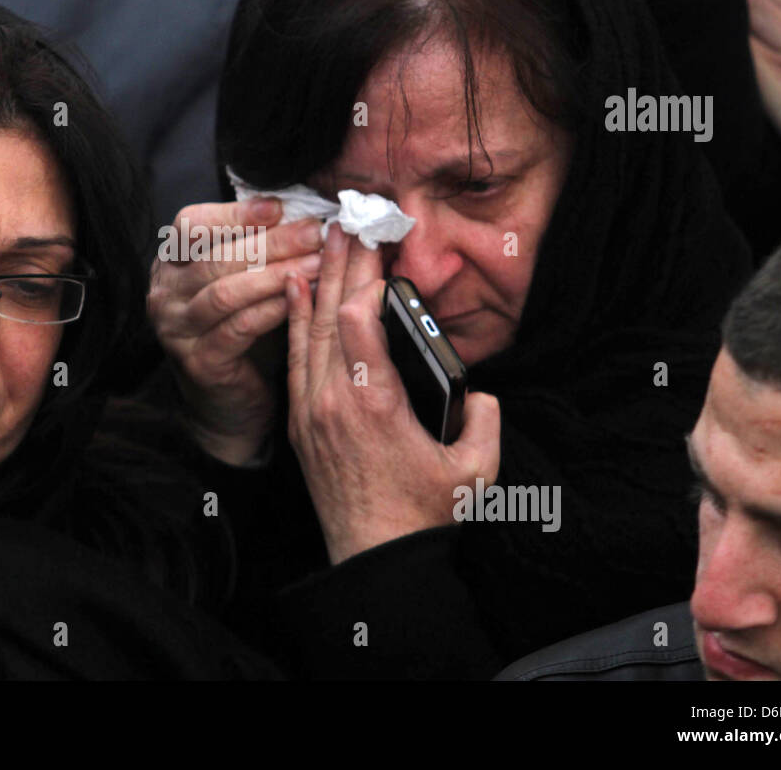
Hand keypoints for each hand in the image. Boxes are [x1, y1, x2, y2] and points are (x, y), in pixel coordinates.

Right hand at [148, 198, 324, 465]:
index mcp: (170, 265)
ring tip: (316, 264)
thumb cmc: (240, 334)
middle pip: (215, 257)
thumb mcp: (243, 283)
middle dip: (271, 242)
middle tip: (314, 233)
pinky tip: (299, 299)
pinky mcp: (198, 362)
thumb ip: (256, 250)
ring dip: (275, 274)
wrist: (228, 404)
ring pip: (225, 292)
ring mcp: (176, 330)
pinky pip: (237, 328)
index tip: (278, 207)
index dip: (234, 214)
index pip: (190, 224)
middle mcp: (165, 294)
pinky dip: (271, 310)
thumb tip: (302, 212)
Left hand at [283, 226, 500, 565]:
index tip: (379, 244)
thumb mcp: (474, 469)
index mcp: (375, 405)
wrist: (376, 559)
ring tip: (324, 239)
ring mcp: (312, 412)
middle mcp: (334, 401)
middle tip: (350, 221)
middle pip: (330, 315)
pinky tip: (295, 290)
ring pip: (307, 333)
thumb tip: (483, 392)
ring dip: (317, 282)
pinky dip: (295, 321)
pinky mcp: (302, 424)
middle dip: (342, 264)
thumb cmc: (423, 515)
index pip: (357, 321)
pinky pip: (294, 360)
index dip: (366, 278)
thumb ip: (485, 420)